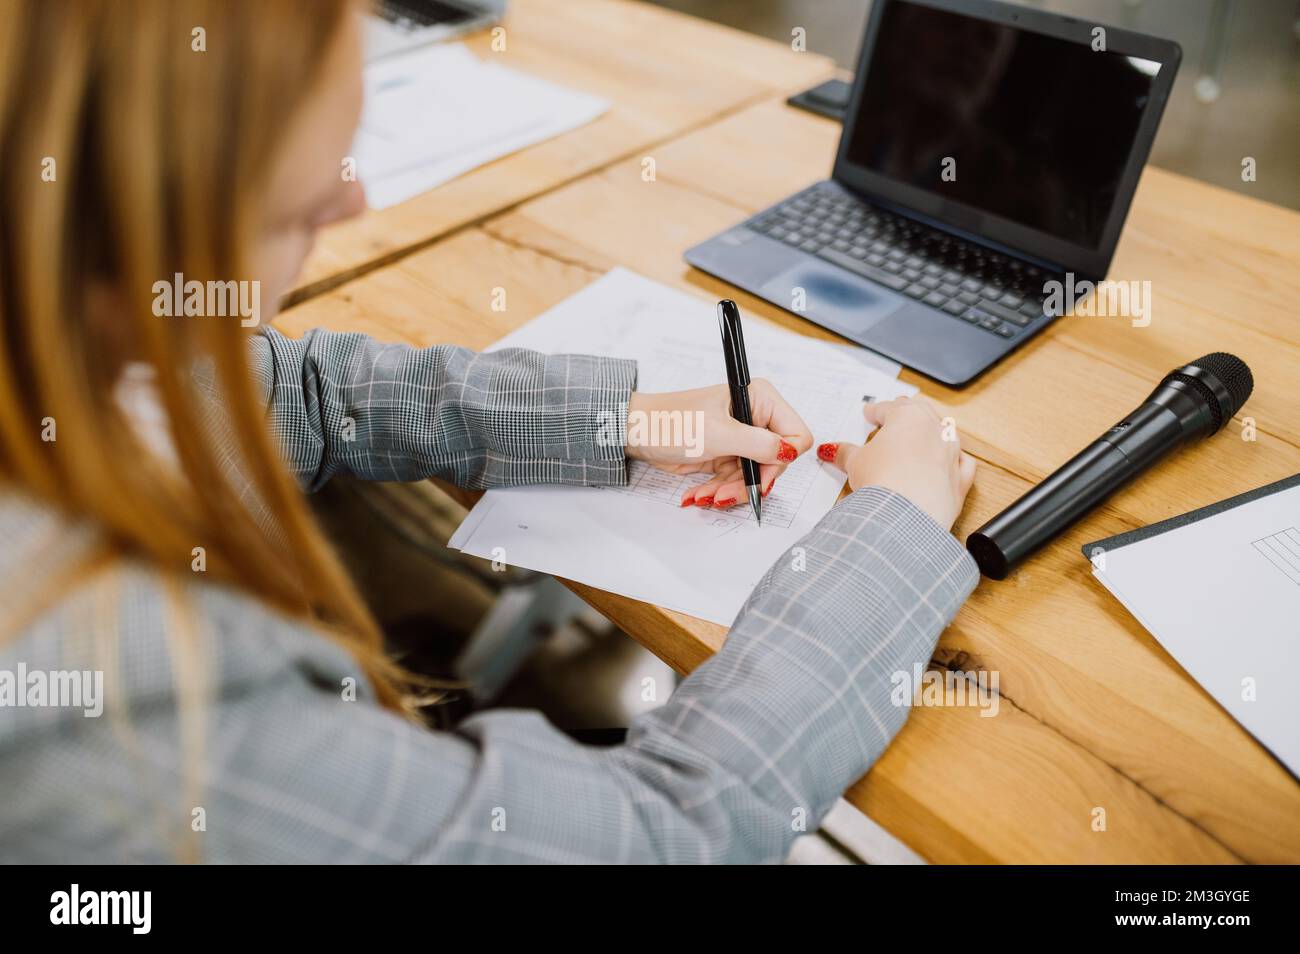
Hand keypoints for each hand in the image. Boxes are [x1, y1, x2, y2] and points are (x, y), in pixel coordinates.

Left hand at [626, 381, 812, 508]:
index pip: (796, 434)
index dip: (781, 459)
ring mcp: (740, 438)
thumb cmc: (671, 421)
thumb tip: (789, 452)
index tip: (760, 476)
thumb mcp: (718, 434)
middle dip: (749, 483)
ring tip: (704, 497)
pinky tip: (698, 494)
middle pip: (774, 462)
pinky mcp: (726, 455)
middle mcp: (754, 417)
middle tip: (725, 495)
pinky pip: (734, 481)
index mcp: (760, 399)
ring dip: (729, 491)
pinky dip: (717, 491)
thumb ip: (759, 444)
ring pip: (753, 477)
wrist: (636, 432)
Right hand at [817, 397, 975, 530]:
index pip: (887, 408)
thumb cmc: (884, 482)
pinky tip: (952, 459)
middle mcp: (935, 429)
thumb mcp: (856, 462)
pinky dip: (956, 459)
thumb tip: (832, 450)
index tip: (869, 413)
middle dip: (905, 412)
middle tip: (894, 413)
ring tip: (919, 436)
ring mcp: (952, 452)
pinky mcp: (961, 478)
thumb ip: (845, 452)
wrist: (907, 515)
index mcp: (908, 416)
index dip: (875, 411)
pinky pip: (963, 462)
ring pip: (944, 433)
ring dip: (931, 432)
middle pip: (919, 412)